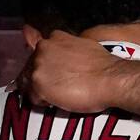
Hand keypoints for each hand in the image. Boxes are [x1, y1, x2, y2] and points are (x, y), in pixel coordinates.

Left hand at [11, 30, 125, 112]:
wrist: (111, 79)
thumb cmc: (102, 67)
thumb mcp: (83, 47)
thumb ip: (66, 48)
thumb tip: (60, 53)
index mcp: (54, 38)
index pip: (37, 53)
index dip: (43, 66)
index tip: (50, 74)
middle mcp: (42, 48)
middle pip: (30, 68)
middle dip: (40, 79)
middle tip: (59, 88)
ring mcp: (38, 66)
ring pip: (29, 83)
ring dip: (41, 91)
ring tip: (60, 94)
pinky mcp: (38, 84)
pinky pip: (32, 98)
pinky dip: (42, 102)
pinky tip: (58, 101)